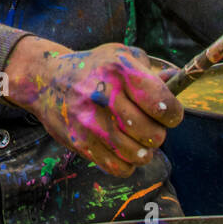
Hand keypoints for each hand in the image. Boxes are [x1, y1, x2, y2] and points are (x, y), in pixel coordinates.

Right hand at [2, 39, 182, 176]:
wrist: (47, 80)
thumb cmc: (92, 67)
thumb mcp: (120, 55)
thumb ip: (150, 69)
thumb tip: (175, 79)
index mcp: (120, 70)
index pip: (163, 104)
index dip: (173, 114)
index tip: (168, 114)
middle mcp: (105, 96)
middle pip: (153, 134)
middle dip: (157, 133)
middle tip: (149, 126)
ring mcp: (91, 122)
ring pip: (138, 155)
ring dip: (143, 151)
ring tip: (137, 139)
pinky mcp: (80, 143)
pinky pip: (118, 168)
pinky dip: (126, 164)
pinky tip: (122, 149)